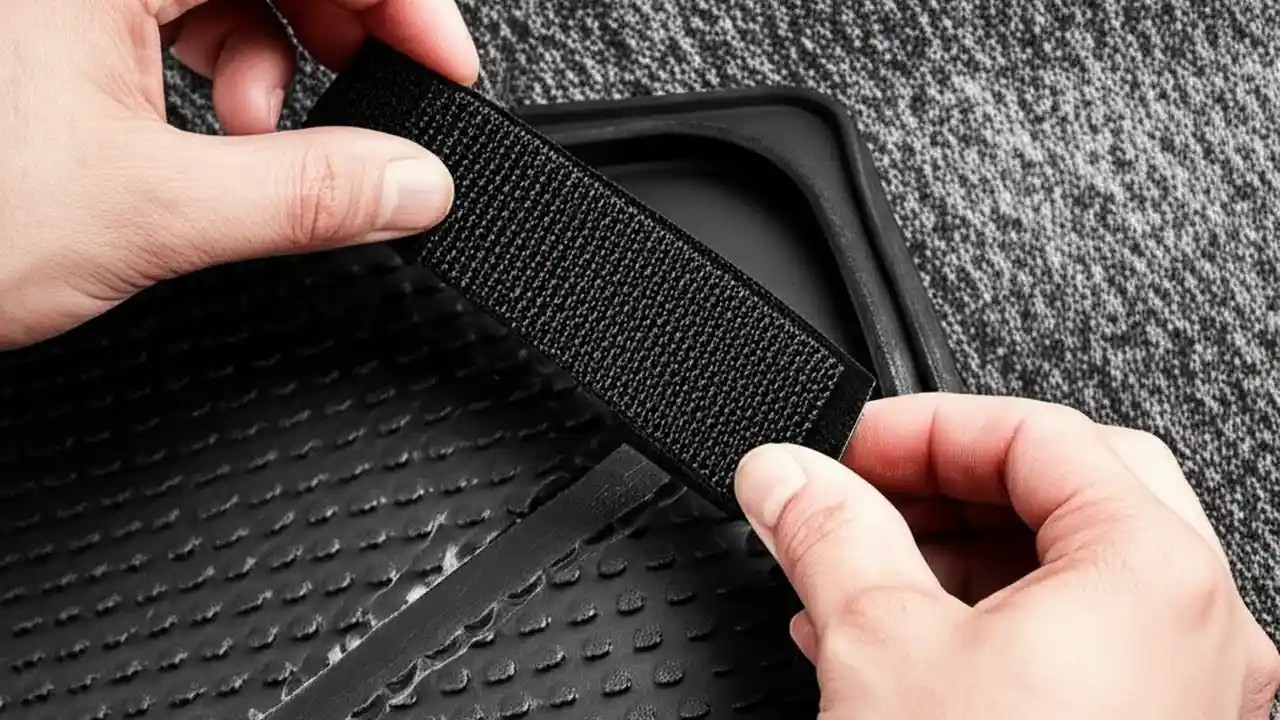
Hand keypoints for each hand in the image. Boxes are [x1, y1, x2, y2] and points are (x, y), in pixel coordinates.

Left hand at [0, 0, 477, 347]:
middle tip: (380, 102)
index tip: (442, 65)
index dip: (399, 1)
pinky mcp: (49, 24)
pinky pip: (164, 11)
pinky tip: (210, 129)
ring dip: (269, 57)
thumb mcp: (144, 213)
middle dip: (338, 28)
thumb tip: (412, 184)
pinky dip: (211, 69)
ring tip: (261, 138)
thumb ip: (303, 197)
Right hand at [735, 393, 1279, 717]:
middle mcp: (1195, 627)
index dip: (927, 425)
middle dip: (945, 484)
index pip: (1039, 433)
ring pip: (1068, 571)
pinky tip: (892, 644)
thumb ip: (826, 531)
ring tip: (855, 571)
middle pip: (1068, 491)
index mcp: (1152, 572)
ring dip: (953, 555)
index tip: (849, 445)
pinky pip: (1068, 643)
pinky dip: (981, 620)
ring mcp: (1180, 691)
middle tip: (860, 491)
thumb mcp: (880, 648)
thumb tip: (783, 473)